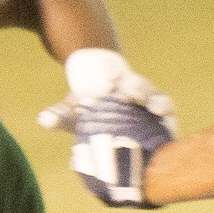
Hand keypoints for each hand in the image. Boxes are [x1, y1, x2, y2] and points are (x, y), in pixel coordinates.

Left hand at [38, 48, 174, 207]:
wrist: (110, 111)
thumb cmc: (88, 108)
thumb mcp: (72, 110)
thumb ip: (60, 114)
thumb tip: (44, 120)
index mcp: (112, 83)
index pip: (114, 76)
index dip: (109, 78)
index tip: (104, 82)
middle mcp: (135, 91)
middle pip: (140, 85)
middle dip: (137, 89)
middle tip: (131, 95)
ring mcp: (152, 105)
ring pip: (160, 99)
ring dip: (159, 103)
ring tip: (158, 110)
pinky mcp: (163, 123)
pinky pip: (169, 122)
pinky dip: (169, 127)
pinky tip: (169, 135)